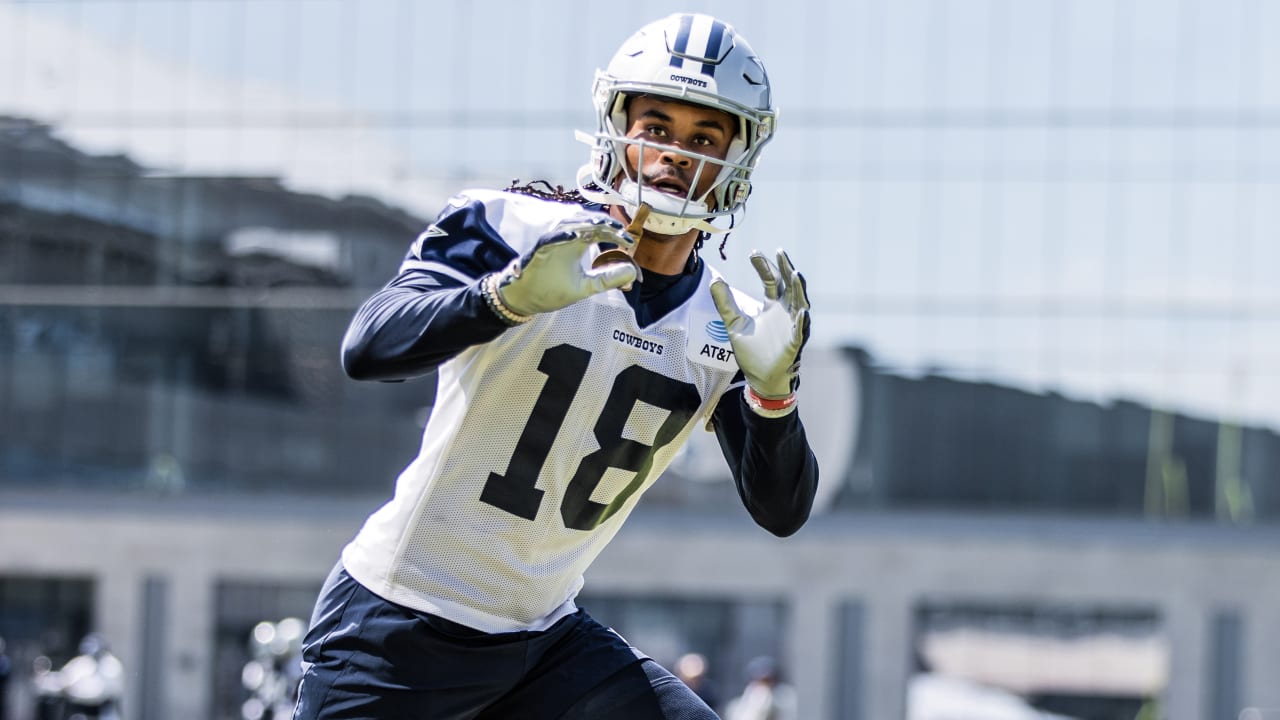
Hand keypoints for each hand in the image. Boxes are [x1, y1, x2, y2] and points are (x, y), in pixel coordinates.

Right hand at [495, 212, 637, 316]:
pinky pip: (550, 238)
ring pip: (570, 224)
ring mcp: (552, 241)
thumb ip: (607, 278)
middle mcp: (566, 238)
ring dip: (585, 224)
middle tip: (621, 231)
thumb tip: (632, 271)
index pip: (600, 232)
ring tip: (602, 225)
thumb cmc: (552, 289)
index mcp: (578, 244)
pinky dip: (560, 235)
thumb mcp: (586, 286)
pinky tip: (574, 235)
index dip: (616, 234)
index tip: (630, 242)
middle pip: (587, 223)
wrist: (525, 298)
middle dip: (605, 224)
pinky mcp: (538, 248)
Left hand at [709, 249, 810, 399]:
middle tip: (779, 253)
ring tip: (795, 274)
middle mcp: (785, 312)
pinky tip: (800, 311)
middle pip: (789, 285)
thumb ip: (725, 302)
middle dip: (785, 269)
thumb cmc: (752, 352)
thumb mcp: (733, 323)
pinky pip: (800, 331)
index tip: (754, 253)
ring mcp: (792, 326)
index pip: (771, 280)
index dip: (764, 266)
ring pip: (799, 303)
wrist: (760, 378)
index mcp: (772, 306)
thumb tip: (714, 279)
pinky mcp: (795, 344)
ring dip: (798, 290)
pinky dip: (801, 321)